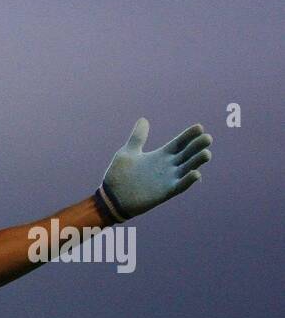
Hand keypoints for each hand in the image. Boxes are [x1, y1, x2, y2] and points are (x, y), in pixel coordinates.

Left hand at [96, 118, 211, 220]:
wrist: (110, 198)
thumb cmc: (118, 175)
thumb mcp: (128, 152)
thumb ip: (138, 137)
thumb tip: (143, 119)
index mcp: (160, 156)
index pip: (179, 143)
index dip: (189, 135)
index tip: (199, 127)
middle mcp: (167, 167)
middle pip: (187, 154)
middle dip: (198, 146)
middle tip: (207, 138)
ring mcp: (167, 179)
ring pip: (187, 169)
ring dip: (197, 162)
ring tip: (206, 153)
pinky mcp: (165, 192)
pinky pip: (180, 186)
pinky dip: (188, 181)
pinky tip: (196, 174)